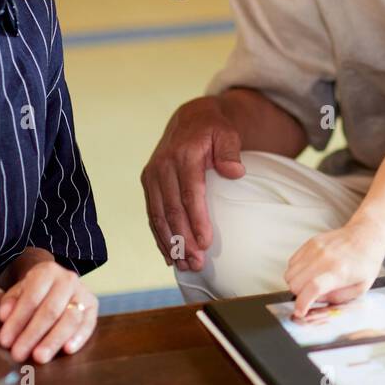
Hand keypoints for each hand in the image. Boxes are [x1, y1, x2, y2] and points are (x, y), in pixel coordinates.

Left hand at [0, 261, 97, 362]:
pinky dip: (79, 338)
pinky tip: (67, 350)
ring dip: (54, 340)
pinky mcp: (93, 306)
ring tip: (39, 357)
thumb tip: (4, 316)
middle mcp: (68, 279)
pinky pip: (89, 324)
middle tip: (18, 354)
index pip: (32, 298)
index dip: (18, 321)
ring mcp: (83, 292)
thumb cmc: (32, 292)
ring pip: (71, 319)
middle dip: (33, 335)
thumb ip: (9, 303)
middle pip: (51, 310)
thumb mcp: (17, 292)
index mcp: (46, 272)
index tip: (4, 341)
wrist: (55, 284)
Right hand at [141, 95, 245, 271]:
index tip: (206, 243)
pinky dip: (159, 236)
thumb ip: (230, 151)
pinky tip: (169, 256)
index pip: (189, 193)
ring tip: (185, 265)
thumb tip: (236, 172)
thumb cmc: (213, 130)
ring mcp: (152, 175)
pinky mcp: (148, 183)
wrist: (190, 119)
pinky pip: (153, 214)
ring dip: (170, 243)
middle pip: (172, 210)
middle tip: (197, 263)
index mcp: (183, 155)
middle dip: (183, 239)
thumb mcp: (227, 133)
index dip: (196, 220)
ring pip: (159, 216)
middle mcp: (162, 166)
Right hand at [284, 218, 384, 317]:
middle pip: (295, 283)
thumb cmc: (365, 262)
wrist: (365, 236)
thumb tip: (316, 300)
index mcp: (339, 271)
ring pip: (289, 273)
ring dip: (296, 283)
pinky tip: (308, 272)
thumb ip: (337, 298)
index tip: (301, 311)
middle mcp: (324, 258)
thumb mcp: (360, 288)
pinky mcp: (310, 243)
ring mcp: (315, 249)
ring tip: (310, 283)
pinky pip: (291, 262)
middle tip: (310, 295)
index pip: (313, 288)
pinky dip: (295, 271)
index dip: (302, 303)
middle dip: (299, 295)